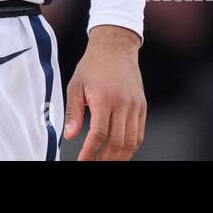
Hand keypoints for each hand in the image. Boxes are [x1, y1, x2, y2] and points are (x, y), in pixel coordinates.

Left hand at [63, 25, 145, 160]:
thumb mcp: (76, 85)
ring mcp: (135, 106)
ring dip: (119, 157)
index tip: (82, 161)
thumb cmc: (93, 65)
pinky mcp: (142, 106)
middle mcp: (123, 104)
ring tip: (106, 162)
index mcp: (105, 99)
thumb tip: (70, 135)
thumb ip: (73, 112)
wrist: (116, 47)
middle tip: (92, 165)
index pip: (99, 134)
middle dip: (105, 159)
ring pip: (131, 142)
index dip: (90, 152)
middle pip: (117, 142)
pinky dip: (131, 147)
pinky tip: (120, 153)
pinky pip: (139, 134)